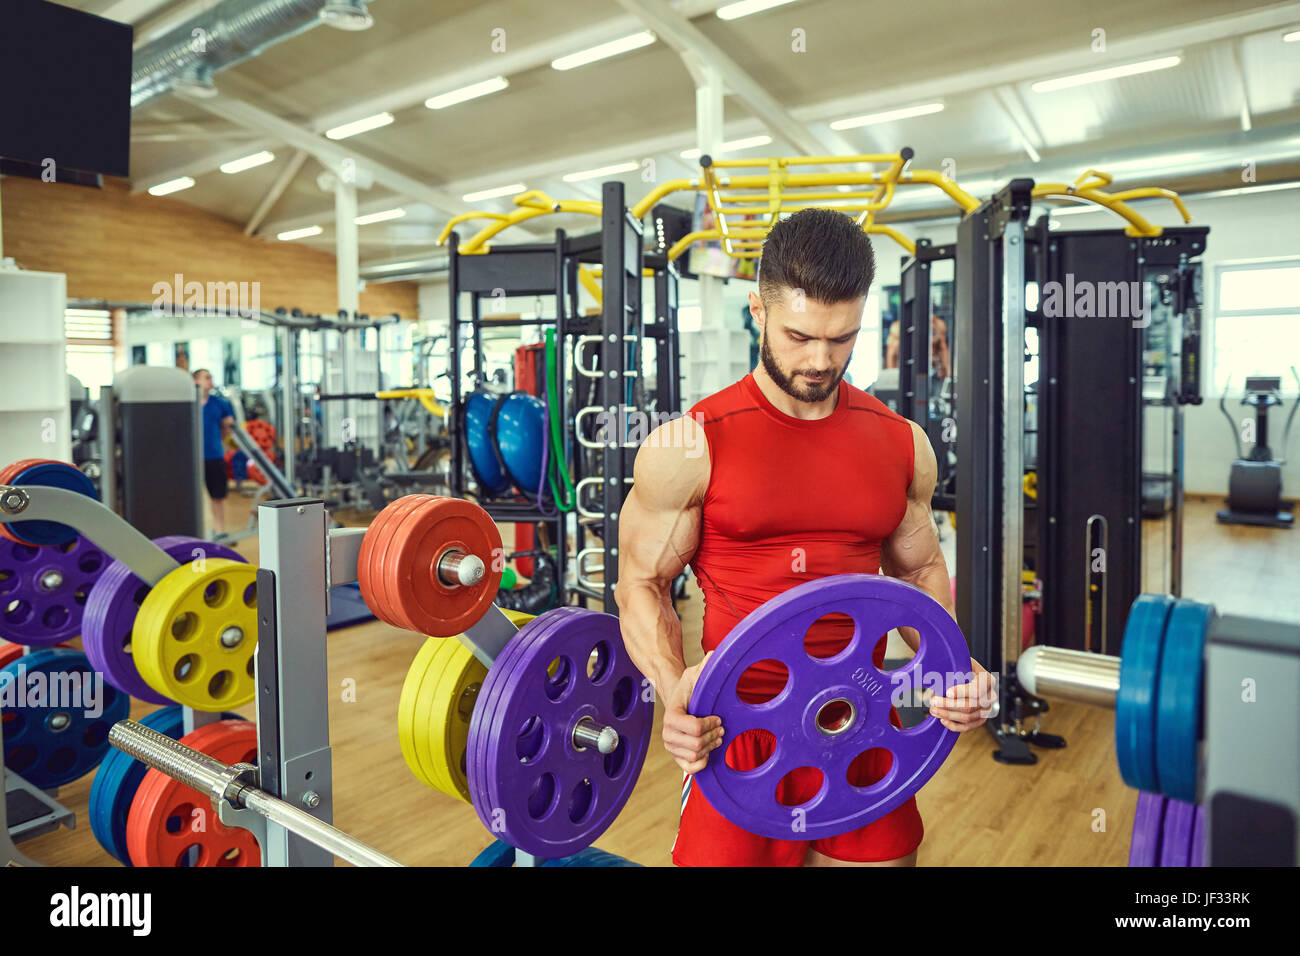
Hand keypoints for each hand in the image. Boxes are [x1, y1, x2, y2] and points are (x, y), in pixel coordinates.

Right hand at [661, 652, 722, 773]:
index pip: (695, 727)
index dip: (710, 724)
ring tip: (716, 736)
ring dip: (710, 746)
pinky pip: (690, 769)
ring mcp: (671, 747)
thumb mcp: (695, 675)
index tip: (716, 716)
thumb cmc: (688, 689)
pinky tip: (708, 751)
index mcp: (671, 714)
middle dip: (713, 735)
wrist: (678, 702)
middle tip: (720, 727)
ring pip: (697, 755)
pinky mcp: (676, 757)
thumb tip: (712, 656)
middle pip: (697, 743)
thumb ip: (704, 667)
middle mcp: (667, 733)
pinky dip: (702, 762)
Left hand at [929, 658, 997, 732]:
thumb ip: (953, 668)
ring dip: (948, 715)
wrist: (970, 677)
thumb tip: (936, 676)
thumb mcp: (961, 662)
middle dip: (949, 705)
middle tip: (933, 701)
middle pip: (970, 706)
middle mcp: (990, 696)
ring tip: (934, 710)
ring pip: (968, 718)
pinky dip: (955, 726)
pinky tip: (943, 720)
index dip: (962, 692)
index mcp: (987, 680)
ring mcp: (987, 709)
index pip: (976, 690)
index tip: (947, 692)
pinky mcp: (981, 719)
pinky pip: (969, 726)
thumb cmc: (963, 669)